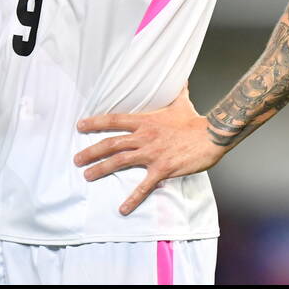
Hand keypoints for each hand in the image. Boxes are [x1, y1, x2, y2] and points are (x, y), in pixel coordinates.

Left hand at [74, 84, 226, 215]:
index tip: (80, 126)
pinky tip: (123, 209)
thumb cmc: (195, 121)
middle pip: (111, 143)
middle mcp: (144, 136)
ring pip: (120, 161)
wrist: (211, 135)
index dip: (95, 123)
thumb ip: (178, 92)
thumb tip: (182, 79)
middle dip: (91, 151)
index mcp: (146, 121)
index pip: (115, 120)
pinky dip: (132, 198)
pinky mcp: (162, 169)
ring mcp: (152, 153)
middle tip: (76, 159)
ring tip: (87, 176)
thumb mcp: (182, 103)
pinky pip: (144, 186)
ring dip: (101, 169)